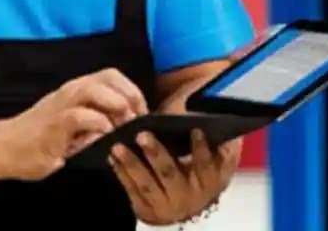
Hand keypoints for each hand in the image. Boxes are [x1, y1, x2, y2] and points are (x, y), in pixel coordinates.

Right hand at [0, 68, 147, 180]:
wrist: (3, 148)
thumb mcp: (72, 128)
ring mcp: (60, 105)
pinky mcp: (54, 123)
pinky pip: (81, 116)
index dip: (132, 91)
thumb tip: (123, 128)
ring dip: (116, 106)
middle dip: (130, 96)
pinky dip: (98, 124)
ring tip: (124, 125)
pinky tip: (104, 137)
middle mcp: (70, 92)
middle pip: (109, 77)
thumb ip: (94, 123)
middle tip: (137, 120)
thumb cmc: (38, 140)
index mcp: (76, 90)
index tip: (141, 113)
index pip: (111, 76)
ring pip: (95, 89)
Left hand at [109, 129, 239, 225]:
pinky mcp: (147, 210)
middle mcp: (189, 197)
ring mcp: (167, 206)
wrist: (188, 202)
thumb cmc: (201, 168)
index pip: (206, 165)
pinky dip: (121, 174)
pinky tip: (112, 158)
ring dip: (132, 164)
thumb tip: (204, 117)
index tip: (195, 129)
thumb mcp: (215, 156)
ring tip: (118, 146)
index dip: (201, 149)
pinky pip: (132, 192)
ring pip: (147, 185)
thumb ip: (213, 139)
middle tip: (142, 135)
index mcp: (210, 181)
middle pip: (171, 174)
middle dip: (156, 154)